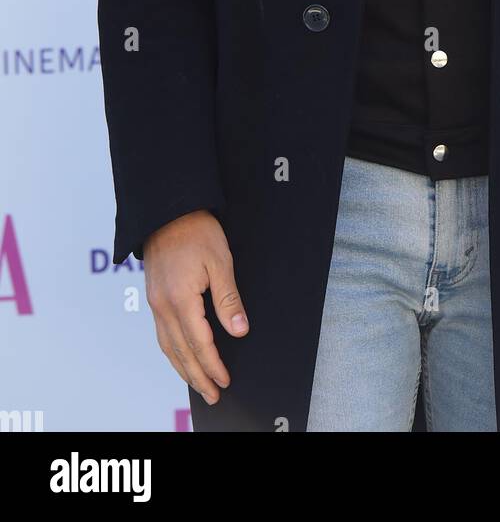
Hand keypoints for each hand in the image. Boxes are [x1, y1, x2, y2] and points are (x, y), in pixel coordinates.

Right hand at [143, 209, 249, 403]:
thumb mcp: (220, 261)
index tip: (225, 380)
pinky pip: (161, 333)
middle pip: (181, 352)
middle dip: (198, 376)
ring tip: (198, 384)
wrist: (168, 210)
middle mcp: (163, 306)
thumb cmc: (196, 231)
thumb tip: (239, 331)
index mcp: (180, 299)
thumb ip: (228, 299)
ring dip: (183, 368)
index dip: (213, 365)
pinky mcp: (154, 296)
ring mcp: (155, 302)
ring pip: (167, 346)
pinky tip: (180, 357)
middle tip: (213, 395)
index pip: (199, 343)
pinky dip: (172, 352)